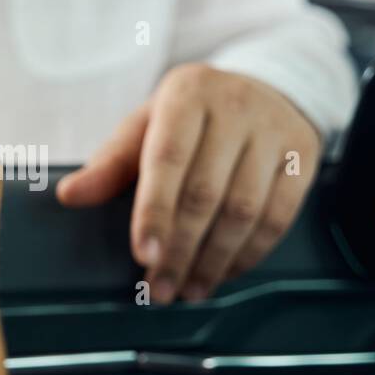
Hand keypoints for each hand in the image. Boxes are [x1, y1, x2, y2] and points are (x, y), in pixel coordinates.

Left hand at [57, 65, 320, 303]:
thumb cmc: (194, 114)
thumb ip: (110, 162)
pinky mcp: (303, 157)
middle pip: (205, 194)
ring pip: (244, 212)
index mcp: (186, 95)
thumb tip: (70, 195)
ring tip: (188, 288)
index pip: (168, 160)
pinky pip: (278, 217)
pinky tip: (225, 272)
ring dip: (214, 260)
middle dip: (180, 250)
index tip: (142, 255)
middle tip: (159, 289)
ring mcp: (274, 132)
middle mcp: (234, 108)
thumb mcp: (147, 124)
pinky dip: (250, 254)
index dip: (155, 211)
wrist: (267, 86)